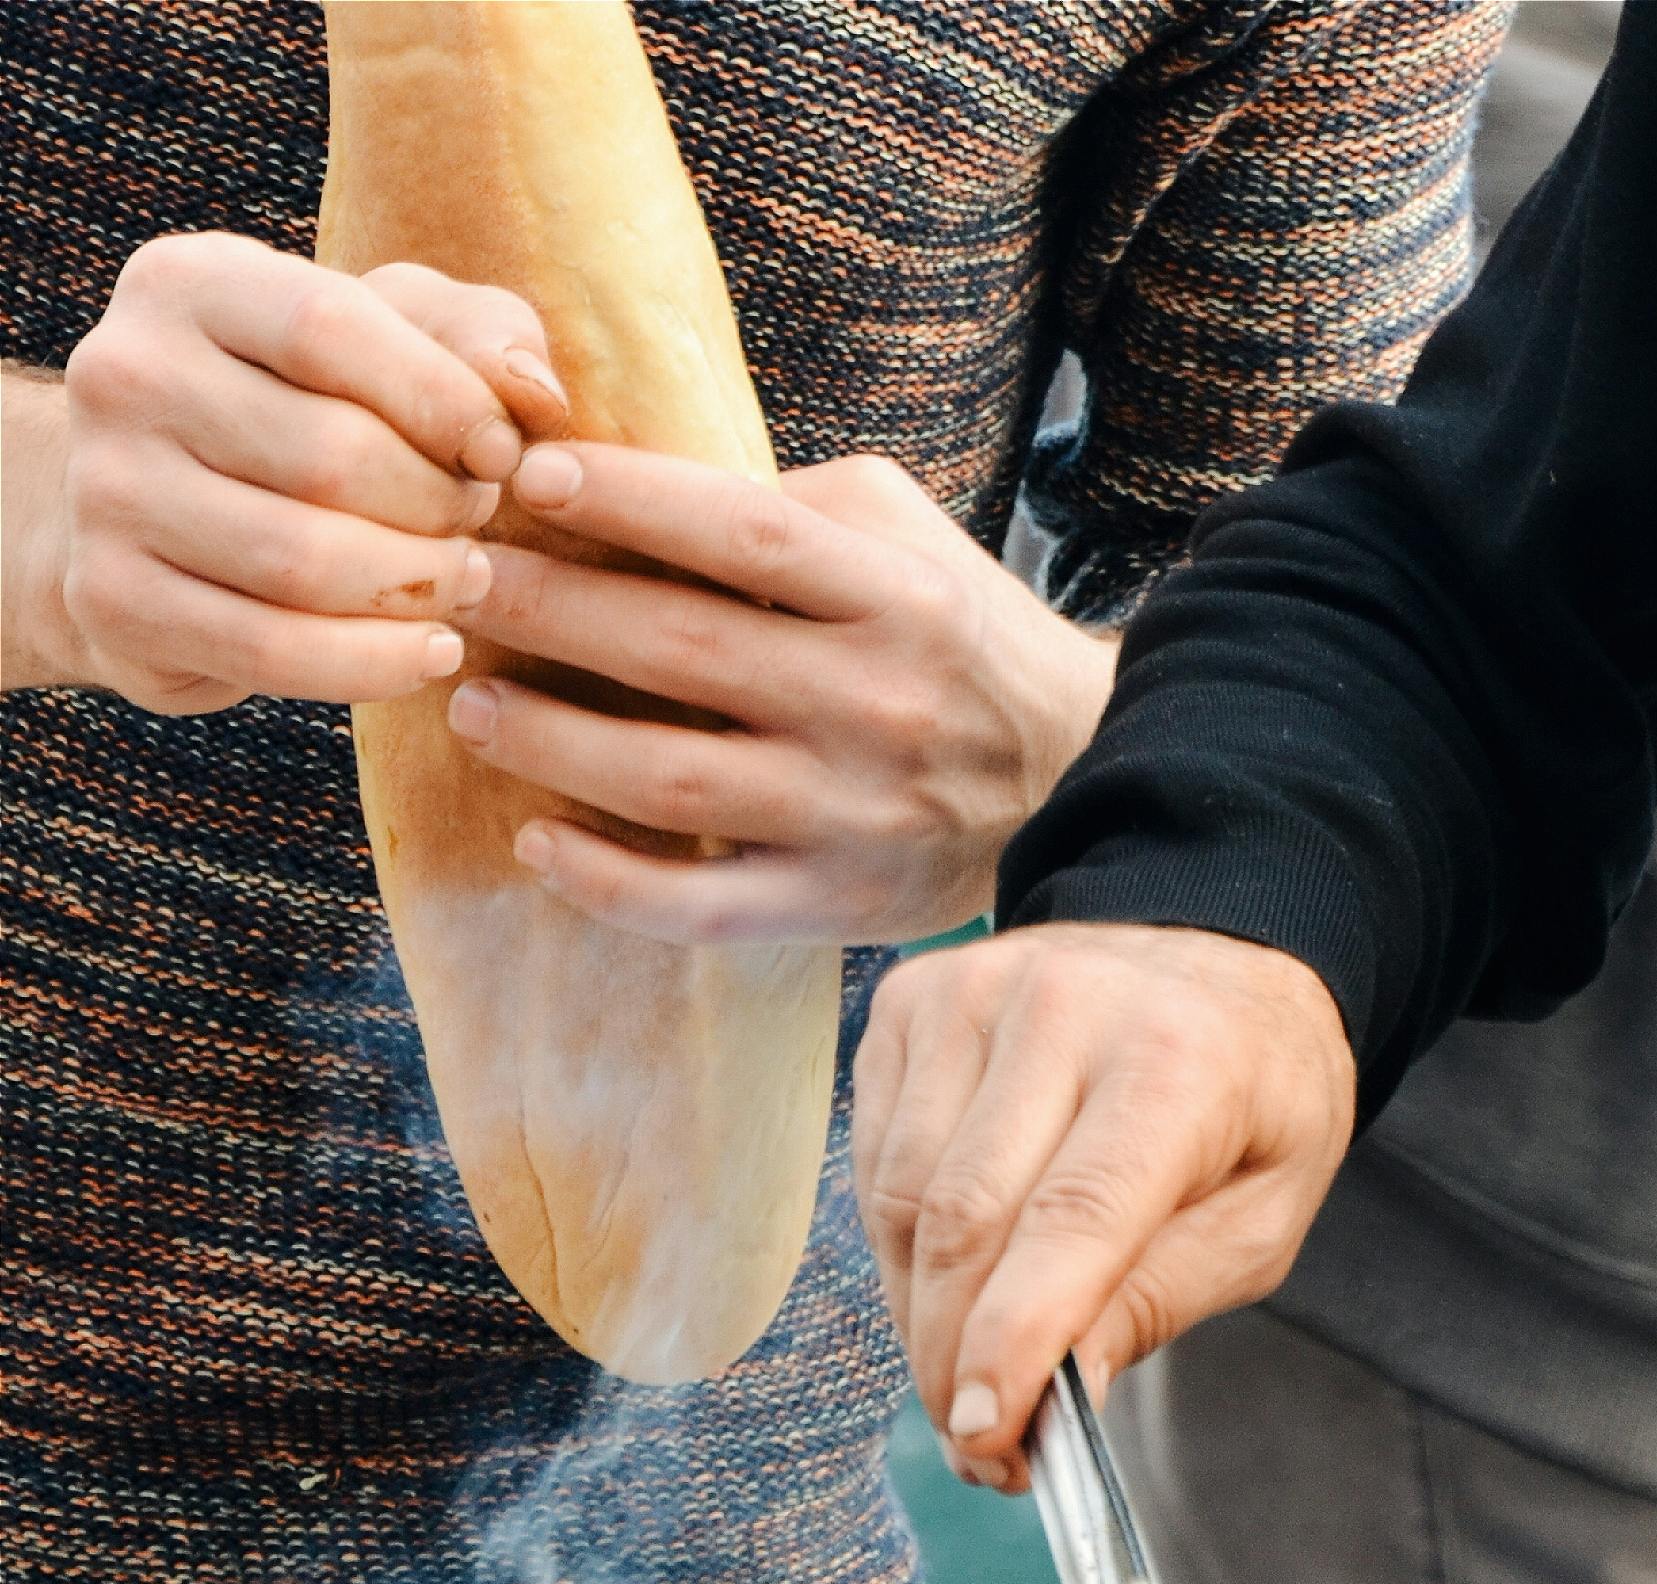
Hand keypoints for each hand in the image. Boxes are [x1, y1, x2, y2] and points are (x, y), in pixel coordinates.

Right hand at [6, 231, 563, 709]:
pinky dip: (376, 663)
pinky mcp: (110, 597)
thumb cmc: (320, 404)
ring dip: (417, 586)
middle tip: (473, 524)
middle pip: (331, 459)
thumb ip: (484, 336)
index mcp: (187, 283)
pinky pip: (271, 648)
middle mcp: (122, 374)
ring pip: (305, 562)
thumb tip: (535, 397)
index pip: (331, 330)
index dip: (445, 402)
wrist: (168, 508)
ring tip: (461, 580)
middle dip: (439, 506)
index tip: (501, 452)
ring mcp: (102, 489)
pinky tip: (431, 650)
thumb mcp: (404, 337)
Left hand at [446, 443, 1115, 944]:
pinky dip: (606, 882)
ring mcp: (854, 815)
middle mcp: (877, 705)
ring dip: (549, 742)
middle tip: (454, 581)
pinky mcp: (837, 902)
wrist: (1075, 772)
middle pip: (681, 652)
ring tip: (472, 705)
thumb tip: (627, 486)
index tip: (525, 476)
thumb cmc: (957, 638)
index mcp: (896, 599)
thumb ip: (790, 506)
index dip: (626, 500)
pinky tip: (536, 840)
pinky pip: (701, 907)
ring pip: (670, 784)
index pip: (743, 535)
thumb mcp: (906, 538)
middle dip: (546, 610)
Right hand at [851, 924, 1355, 1488]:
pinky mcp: (915, 999)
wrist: (1222, 960)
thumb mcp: (1262, 1216)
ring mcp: (976, 990)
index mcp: (1179, 1062)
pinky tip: (955, 1275)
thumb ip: (1159, 1299)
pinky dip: (903, 1245)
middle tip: (982, 1443)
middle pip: (966, 1220)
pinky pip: (876, 1159)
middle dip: (956, 1357)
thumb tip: (1058, 1394)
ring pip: (903, 1199)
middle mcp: (1067, 1007)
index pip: (1071, 1219)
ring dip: (922, 1314)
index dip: (1014, 1339)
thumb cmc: (1254, 1098)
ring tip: (971, 1371)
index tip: (987, 1435)